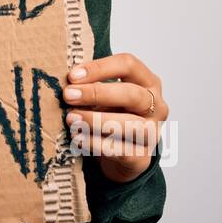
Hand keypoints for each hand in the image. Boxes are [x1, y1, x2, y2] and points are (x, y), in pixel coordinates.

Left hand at [63, 53, 167, 183]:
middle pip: (132, 94)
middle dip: (96, 93)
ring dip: (96, 120)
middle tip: (68, 95)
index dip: (100, 68)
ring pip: (131, 125)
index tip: (72, 75)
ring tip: (71, 119)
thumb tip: (65, 82)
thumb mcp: (105, 96)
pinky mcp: (143, 157)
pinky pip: (122, 151)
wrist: (124, 154)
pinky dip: (97, 144)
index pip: (128, 65)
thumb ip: (91, 86)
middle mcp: (156, 105)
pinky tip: (78, 138)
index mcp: (147, 82)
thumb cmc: (112, 115)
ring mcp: (153, 133)